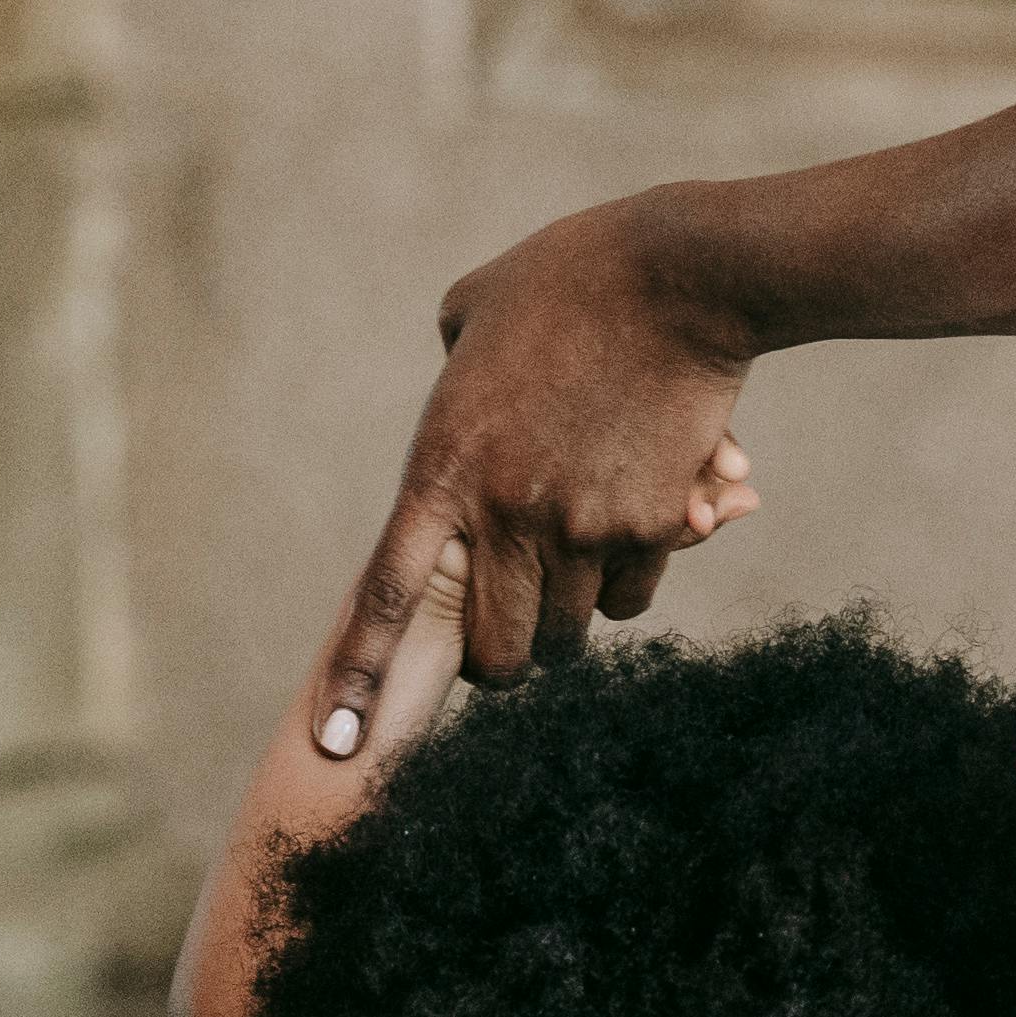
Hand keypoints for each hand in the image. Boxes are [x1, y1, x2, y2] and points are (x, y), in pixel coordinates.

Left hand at [321, 203, 760, 751]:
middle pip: (498, 653)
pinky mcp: (655, 525)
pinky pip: (634, 597)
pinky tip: (640, 523)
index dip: (361, 676)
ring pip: (574, 634)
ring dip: (572, 616)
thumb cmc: (570, 276)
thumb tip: (458, 392)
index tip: (337, 743)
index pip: (388, 594)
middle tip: (514, 634)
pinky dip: (630, 582)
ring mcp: (584, 526)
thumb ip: (454, 376)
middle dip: (506, 657)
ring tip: (582, 556)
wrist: (679, 273)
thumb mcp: (474, 316)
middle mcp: (509, 512)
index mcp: (445, 464)